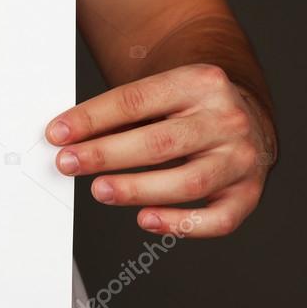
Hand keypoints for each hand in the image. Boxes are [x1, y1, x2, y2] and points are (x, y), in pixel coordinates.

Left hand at [46, 64, 274, 237]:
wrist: (243, 112)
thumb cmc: (188, 107)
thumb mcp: (160, 93)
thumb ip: (121, 115)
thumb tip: (69, 139)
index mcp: (199, 82)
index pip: (136, 101)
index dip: (92, 119)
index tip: (58, 134)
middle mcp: (226, 118)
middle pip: (160, 142)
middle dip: (106, 155)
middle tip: (68, 163)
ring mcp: (242, 157)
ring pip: (189, 182)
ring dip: (137, 190)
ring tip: (100, 190)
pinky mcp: (249, 192)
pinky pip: (219, 219)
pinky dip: (181, 225)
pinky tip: (145, 219)